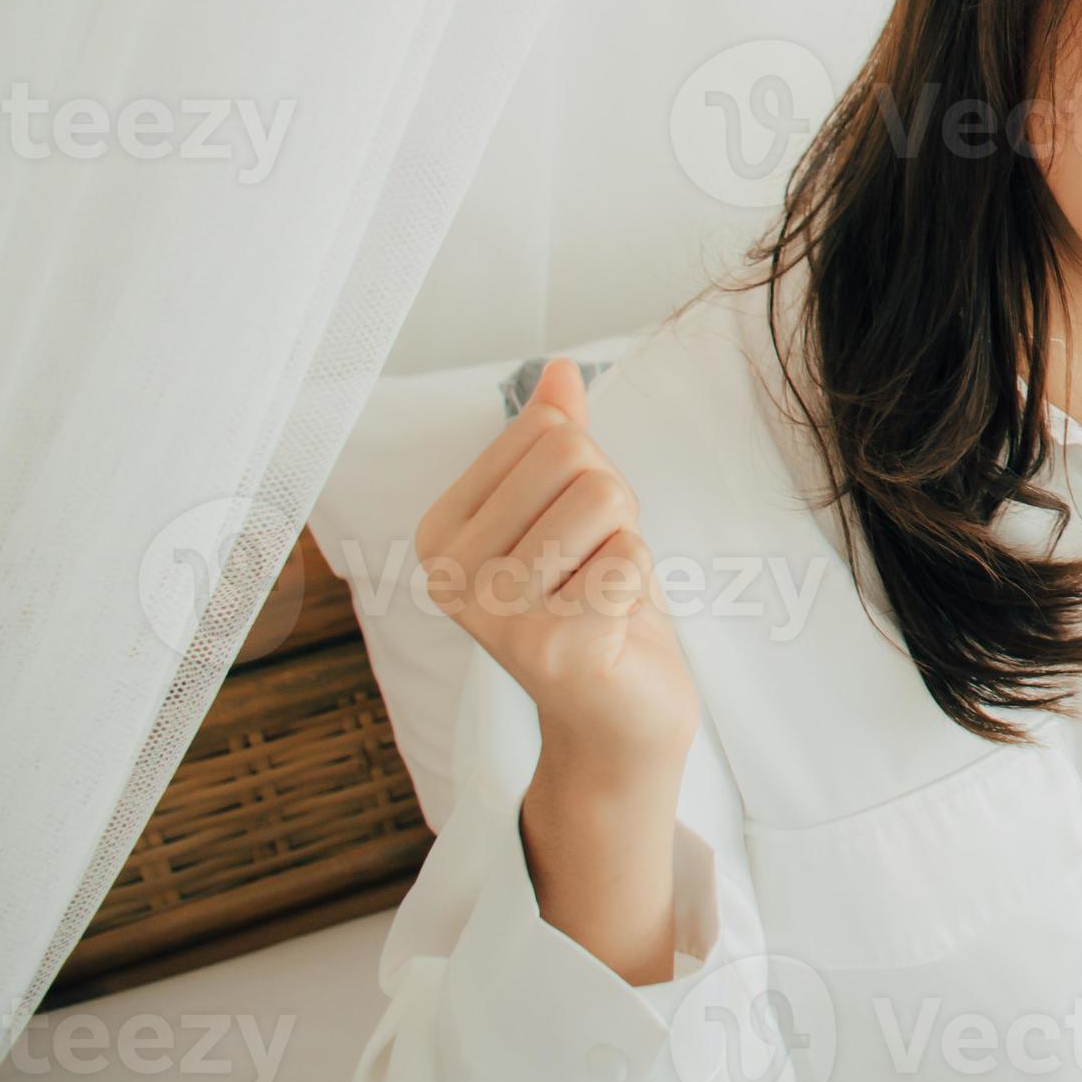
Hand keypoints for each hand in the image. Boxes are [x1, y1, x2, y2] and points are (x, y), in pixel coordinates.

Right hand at [414, 358, 696, 784]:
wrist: (618, 713)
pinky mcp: (549, 647)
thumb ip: (559, 439)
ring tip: (602, 596)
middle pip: (575, 459)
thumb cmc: (596, 601)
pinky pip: (629, 558)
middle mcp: (449, 572)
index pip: (546, 430)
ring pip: (605, 500)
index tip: (573, 534)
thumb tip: (560, 368)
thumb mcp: (573, 508)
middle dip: (613, 507)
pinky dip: (639, 585)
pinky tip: (611, 629)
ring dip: (626, 545)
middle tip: (596, 569)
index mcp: (441, 529)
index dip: (587, 473)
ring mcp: (492, 614)